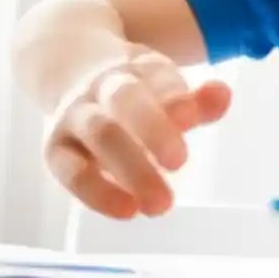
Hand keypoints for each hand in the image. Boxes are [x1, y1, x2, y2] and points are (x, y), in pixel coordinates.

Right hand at [45, 48, 231, 218]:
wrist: (65, 67)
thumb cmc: (130, 93)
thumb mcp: (162, 89)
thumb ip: (194, 102)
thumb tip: (223, 94)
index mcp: (134, 67)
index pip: (156, 75)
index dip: (173, 96)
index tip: (190, 119)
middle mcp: (102, 86)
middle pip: (124, 99)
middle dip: (152, 128)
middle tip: (181, 164)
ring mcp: (75, 115)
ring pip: (100, 134)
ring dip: (131, 168)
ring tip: (161, 205)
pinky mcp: (55, 148)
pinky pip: (71, 171)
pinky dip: (97, 193)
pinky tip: (127, 210)